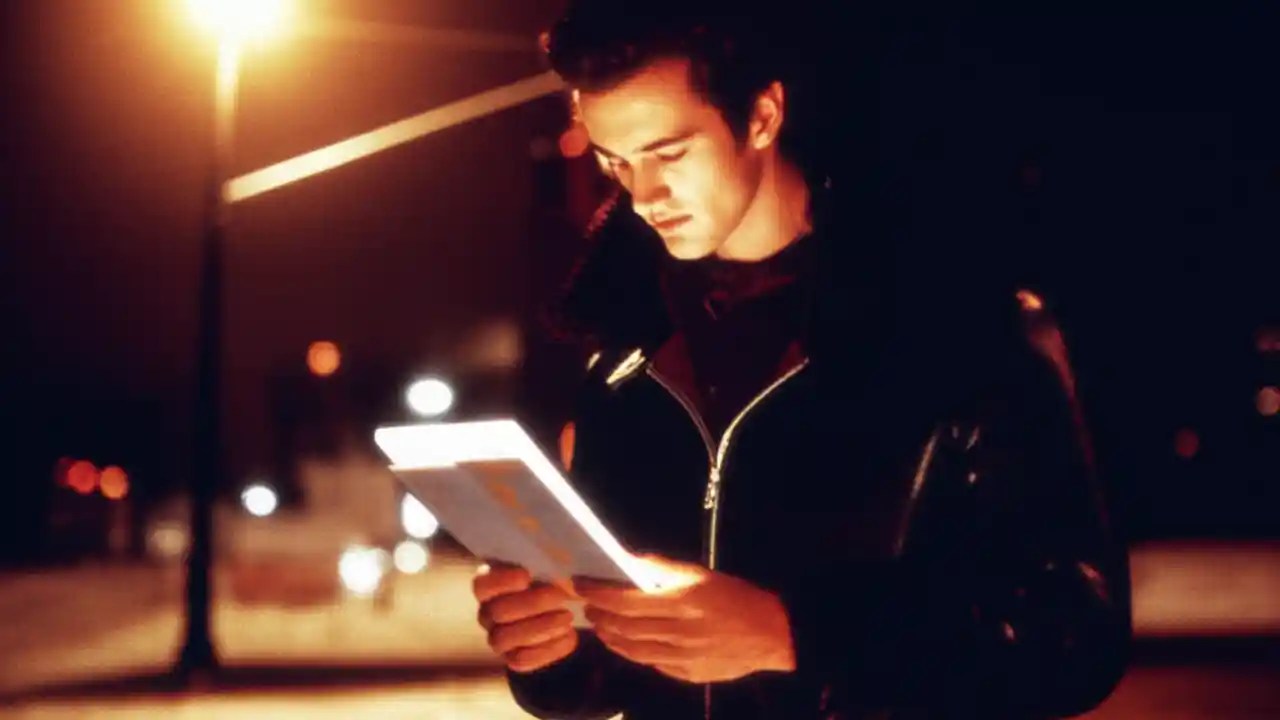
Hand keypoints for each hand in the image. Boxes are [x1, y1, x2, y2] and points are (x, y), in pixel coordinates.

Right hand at [473, 563, 577, 672]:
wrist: (560, 609)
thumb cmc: (549, 579)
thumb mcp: (547, 566)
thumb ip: (543, 561)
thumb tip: (557, 554)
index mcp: (489, 585)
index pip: (482, 585)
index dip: (500, 581)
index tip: (526, 575)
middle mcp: (487, 613)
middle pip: (498, 612)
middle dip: (531, 603)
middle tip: (559, 594)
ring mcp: (497, 638)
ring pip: (504, 639)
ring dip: (540, 627)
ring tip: (567, 616)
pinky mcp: (513, 658)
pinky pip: (521, 660)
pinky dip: (548, 649)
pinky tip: (569, 635)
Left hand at [575, 555, 795, 683]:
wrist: (770, 634)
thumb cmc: (734, 597)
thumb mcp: (700, 574)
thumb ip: (662, 569)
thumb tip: (628, 561)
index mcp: (682, 602)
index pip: (625, 599)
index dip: (598, 593)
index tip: (581, 584)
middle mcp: (679, 632)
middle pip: (624, 627)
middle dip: (600, 616)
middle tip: (588, 606)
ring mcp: (682, 657)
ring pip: (632, 650)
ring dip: (609, 637)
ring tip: (601, 625)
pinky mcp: (686, 674)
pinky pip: (649, 663)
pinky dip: (631, 651)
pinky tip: (624, 642)